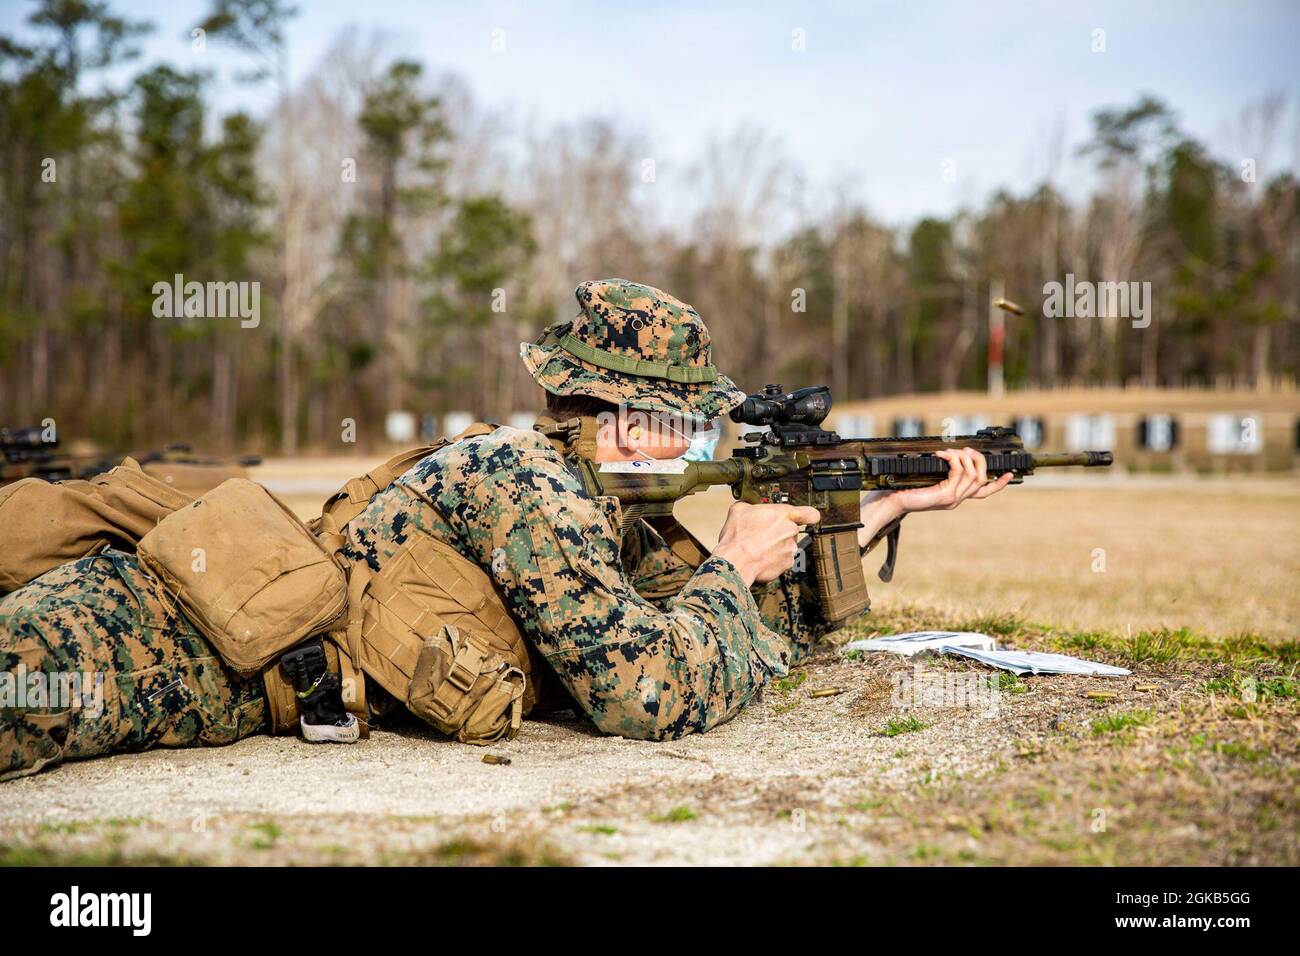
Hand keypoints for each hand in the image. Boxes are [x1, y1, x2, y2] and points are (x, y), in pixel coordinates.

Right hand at [712, 501, 820, 585]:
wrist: (735, 562)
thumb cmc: (737, 538)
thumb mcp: (739, 510)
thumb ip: (751, 506)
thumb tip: (749, 507)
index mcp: (782, 514)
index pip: (810, 513)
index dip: (808, 515)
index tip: (805, 517)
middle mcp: (790, 531)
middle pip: (792, 529)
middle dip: (780, 531)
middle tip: (764, 533)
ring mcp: (790, 549)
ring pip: (787, 545)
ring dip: (777, 546)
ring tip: (759, 547)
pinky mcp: (786, 565)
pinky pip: (783, 560)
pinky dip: (774, 559)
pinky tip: (760, 557)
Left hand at [881, 448, 1013, 513]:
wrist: (890, 501)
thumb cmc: (904, 487)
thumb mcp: (928, 476)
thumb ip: (942, 470)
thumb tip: (951, 453)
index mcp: (955, 495)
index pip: (983, 492)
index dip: (998, 483)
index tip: (1009, 474)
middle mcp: (957, 499)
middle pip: (982, 479)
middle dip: (978, 460)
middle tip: (966, 449)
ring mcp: (952, 499)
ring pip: (972, 475)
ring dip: (963, 457)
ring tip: (951, 451)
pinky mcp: (945, 496)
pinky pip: (958, 473)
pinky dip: (953, 460)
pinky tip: (942, 455)